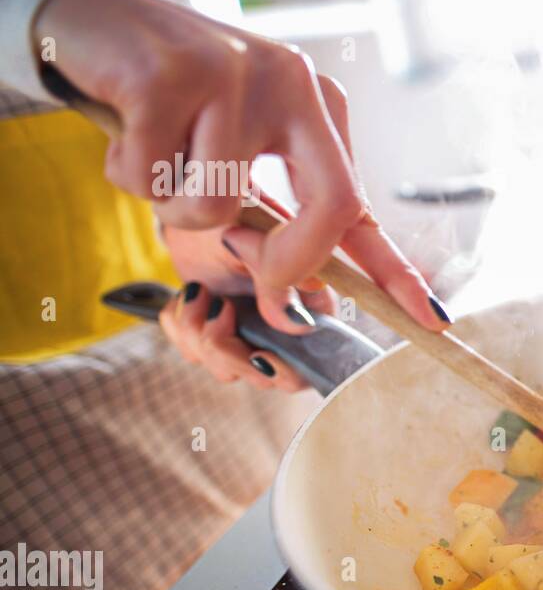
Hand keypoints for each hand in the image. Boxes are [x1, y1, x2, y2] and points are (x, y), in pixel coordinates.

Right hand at [34, 0, 449, 336]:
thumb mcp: (233, 157)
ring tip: (156, 155)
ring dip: (171, 204)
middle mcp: (293, 83)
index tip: (433, 321)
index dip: (395, 270)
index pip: (360, 204)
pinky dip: (126, 173)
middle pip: (331, 208)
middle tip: (247, 267)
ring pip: (216, 208)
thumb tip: (293, 307)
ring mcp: (236, 73)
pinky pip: (151, 179)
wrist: (90, 17)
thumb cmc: (166, 102)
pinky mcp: (169, 75)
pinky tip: (123, 129)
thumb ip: (267, 222)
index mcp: (317, 106)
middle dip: (289, 263)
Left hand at [157, 226, 322, 391]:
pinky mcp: (215, 329)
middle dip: (231, 353)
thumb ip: (280, 279)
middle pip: (268, 377)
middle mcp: (284, 326)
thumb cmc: (236, 213)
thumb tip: (298, 325)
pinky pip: (195, 354)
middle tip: (216, 313)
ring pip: (228, 370)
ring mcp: (248, 331)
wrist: (195, 212)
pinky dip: (180, 329)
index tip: (259, 354)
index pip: (315, 361)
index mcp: (310, 307)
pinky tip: (184, 298)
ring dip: (200, 337)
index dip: (288, 368)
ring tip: (196, 293)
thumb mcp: (257, 241)